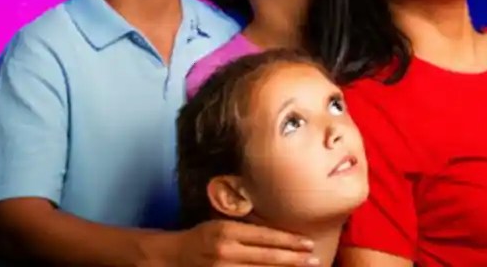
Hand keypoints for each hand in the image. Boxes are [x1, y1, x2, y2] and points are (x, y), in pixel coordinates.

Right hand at [170, 220, 319, 265]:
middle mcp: (225, 252)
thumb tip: (281, 237)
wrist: (172, 256)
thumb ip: (247, 232)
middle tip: (314, 260)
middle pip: (266, 258)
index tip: (308, 244)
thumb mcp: (222, 226)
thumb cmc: (202, 237)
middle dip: (293, 260)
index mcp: (227, 232)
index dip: (289, 241)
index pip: (265, 237)